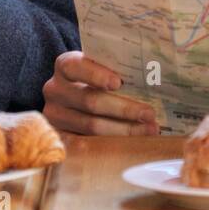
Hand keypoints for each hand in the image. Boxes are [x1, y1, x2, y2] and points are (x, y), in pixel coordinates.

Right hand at [42, 51, 159, 135]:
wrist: (75, 94)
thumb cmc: (98, 76)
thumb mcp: (102, 65)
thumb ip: (117, 65)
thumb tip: (153, 68)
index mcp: (65, 65)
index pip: (76, 67)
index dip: (97, 75)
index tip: (118, 83)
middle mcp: (55, 89)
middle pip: (90, 101)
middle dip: (123, 109)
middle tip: (149, 114)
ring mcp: (55, 115)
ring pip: (91, 126)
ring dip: (124, 129)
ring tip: (149, 130)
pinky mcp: (61, 136)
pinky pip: (87, 144)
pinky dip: (112, 143)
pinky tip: (132, 143)